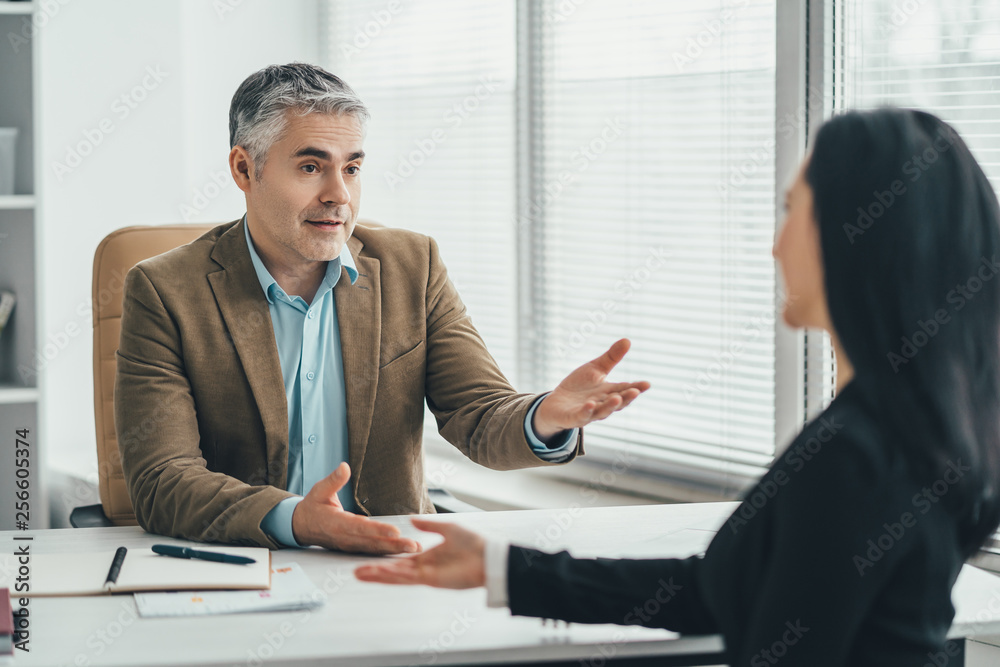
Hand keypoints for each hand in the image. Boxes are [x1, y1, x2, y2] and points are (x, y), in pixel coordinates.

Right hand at [291, 462, 421, 554]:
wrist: (301, 526)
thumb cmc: (313, 506)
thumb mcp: (319, 490)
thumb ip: (333, 480)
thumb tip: (344, 467)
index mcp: (336, 523)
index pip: (360, 527)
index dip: (377, 530)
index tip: (395, 531)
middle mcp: (345, 537)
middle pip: (372, 542)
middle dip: (393, 544)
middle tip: (413, 545)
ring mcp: (350, 545)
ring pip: (374, 549)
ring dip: (394, 549)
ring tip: (413, 548)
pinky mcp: (354, 547)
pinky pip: (372, 550)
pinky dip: (387, 551)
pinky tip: (402, 550)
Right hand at [354, 518, 485, 588]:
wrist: (488, 556)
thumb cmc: (473, 544)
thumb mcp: (448, 528)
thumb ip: (429, 525)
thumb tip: (412, 520)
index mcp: (426, 558)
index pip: (400, 561)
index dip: (384, 561)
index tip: (369, 560)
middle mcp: (423, 568)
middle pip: (393, 571)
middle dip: (374, 572)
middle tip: (355, 572)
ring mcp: (426, 575)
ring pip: (396, 576)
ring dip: (378, 575)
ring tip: (359, 574)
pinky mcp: (431, 579)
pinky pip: (407, 578)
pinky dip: (392, 576)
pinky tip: (379, 574)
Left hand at [533, 338, 649, 440]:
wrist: (556, 403)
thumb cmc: (579, 386)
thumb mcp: (595, 369)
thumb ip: (611, 357)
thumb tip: (628, 340)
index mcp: (609, 392)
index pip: (625, 389)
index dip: (636, 387)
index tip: (647, 384)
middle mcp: (602, 404)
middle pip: (617, 402)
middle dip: (626, 398)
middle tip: (635, 391)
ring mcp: (589, 413)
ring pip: (602, 411)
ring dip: (610, 406)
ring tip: (617, 398)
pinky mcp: (574, 418)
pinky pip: (581, 416)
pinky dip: (586, 411)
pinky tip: (590, 404)